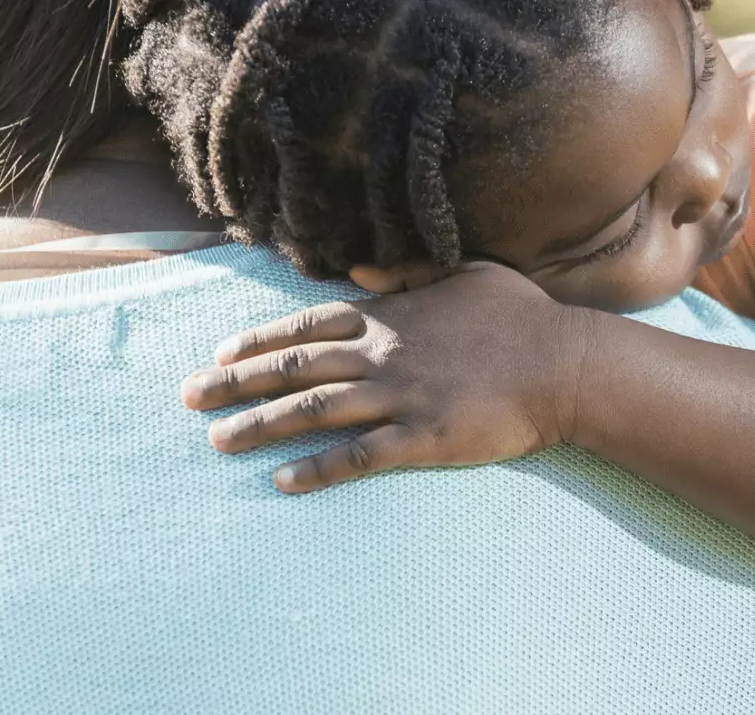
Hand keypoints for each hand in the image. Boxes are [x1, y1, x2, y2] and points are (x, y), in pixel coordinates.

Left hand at [181, 262, 588, 492]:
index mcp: (391, 316)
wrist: (566, 364)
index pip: (308, 326)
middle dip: (235, 383)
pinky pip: (358, 457)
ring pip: (313, 411)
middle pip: (294, 368)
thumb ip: (405, 273)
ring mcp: (400, 397)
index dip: (259, 340)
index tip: (220, 354)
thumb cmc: (521, 315)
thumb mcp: (463, 273)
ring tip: (217, 440)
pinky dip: (316, 469)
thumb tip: (357, 274)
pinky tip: (281, 481)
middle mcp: (384, 355)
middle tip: (188, 398)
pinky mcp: (422, 439)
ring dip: (260, 425)